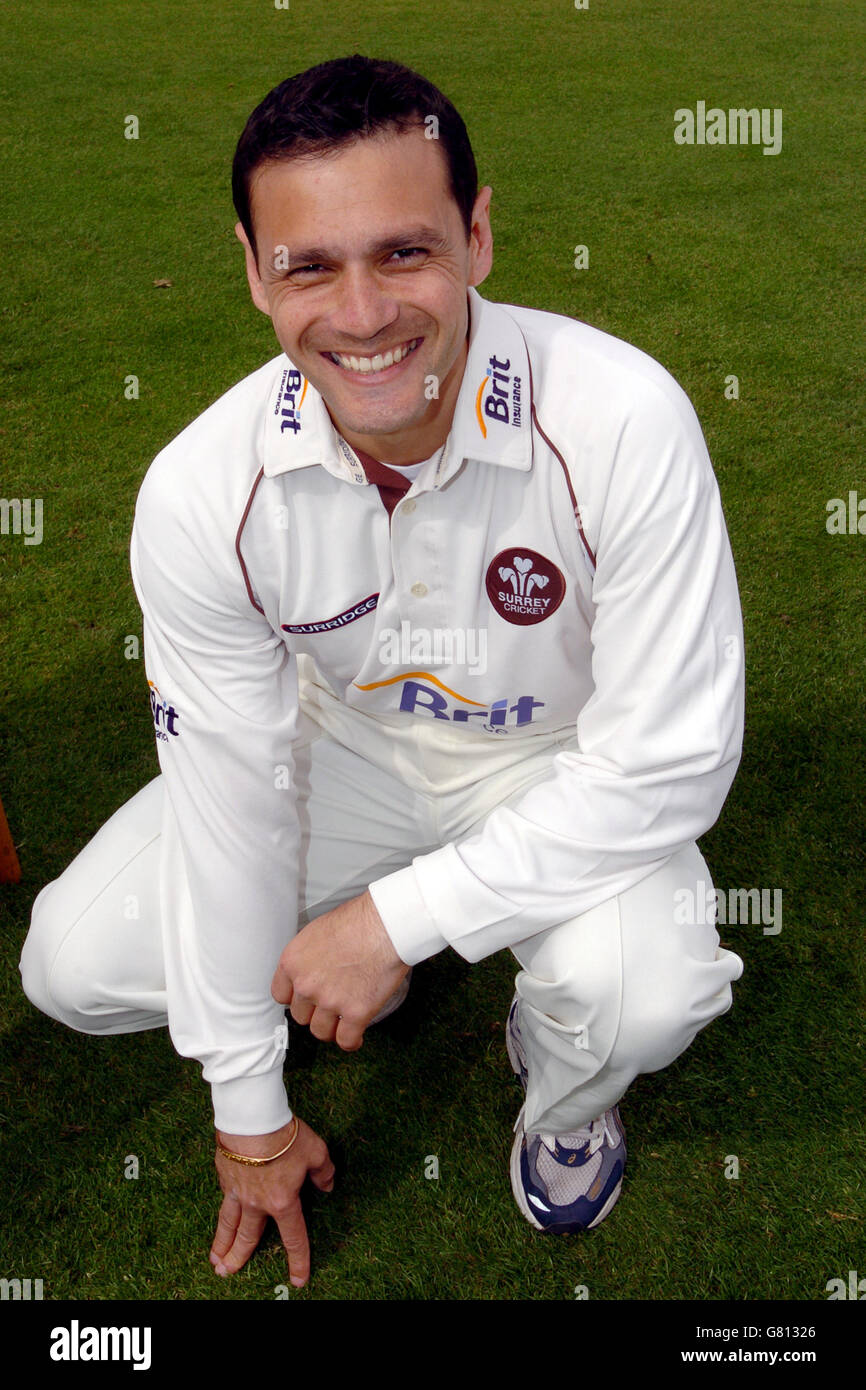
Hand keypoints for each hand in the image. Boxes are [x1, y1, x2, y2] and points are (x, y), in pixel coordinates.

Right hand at [210, 1117, 333, 1287]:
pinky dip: (222, 1209)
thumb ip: (323, 1172)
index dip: (298, 1261)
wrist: (252, 1117)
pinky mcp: (224, 1176)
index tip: (298, 1280)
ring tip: (215, 1260)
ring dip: (221, 1243)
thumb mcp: (315, 1151)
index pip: (293, 1238)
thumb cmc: (285, 1135)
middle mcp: (257, 1203)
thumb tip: (327, 1185)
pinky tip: (220, 1214)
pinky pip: (224, 1198)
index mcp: (282, 1202)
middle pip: (248, 1238)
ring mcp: (237, 1191)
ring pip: (228, 1224)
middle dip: (239, 1258)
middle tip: (228, 1273)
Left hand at [272, 890, 407, 1050]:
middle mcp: (306, 985)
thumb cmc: (358, 920)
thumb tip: (314, 967)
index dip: (295, 998)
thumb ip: (309, 956)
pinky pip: (346, 1040)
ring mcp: (330, 1001)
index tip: (305, 999)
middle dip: (314, 1012)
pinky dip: (351, 1042)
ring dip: (331, 1028)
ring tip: (342, 1022)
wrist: (385, 925)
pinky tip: (356, 1036)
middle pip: (300, 1016)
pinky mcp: (356, 1013)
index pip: (280, 995)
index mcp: (293, 962)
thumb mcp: (318, 931)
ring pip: (321, 1031)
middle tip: (329, 1005)